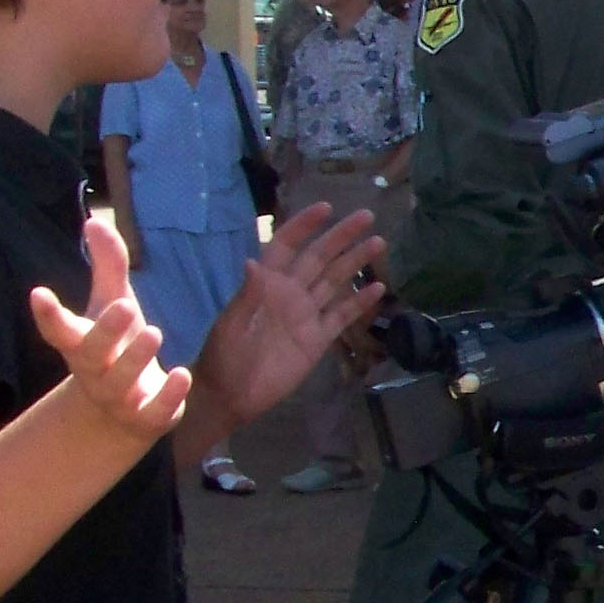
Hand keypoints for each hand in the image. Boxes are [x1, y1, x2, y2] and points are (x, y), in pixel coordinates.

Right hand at [29, 217, 189, 440]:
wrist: (124, 413)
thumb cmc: (117, 345)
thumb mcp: (113, 303)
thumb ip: (107, 265)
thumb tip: (94, 221)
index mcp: (80, 343)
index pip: (57, 330)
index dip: (47, 314)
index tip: (39, 293)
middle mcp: (94, 371)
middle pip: (90, 354)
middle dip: (105, 331)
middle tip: (123, 306)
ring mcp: (118, 398)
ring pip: (121, 381)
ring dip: (136, 358)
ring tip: (154, 333)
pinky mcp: (146, 418)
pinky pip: (155, 411)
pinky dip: (169, 396)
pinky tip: (183, 375)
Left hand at [189, 202, 389, 425]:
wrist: (232, 394)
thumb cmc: (225, 355)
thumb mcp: (232, 323)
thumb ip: (249, 294)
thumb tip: (254, 262)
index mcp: (267, 284)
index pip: (288, 246)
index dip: (304, 225)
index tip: (327, 207)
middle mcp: (290, 293)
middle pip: (319, 258)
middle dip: (341, 236)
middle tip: (367, 215)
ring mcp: (306, 315)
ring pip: (335, 281)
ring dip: (356, 262)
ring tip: (379, 243)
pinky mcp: (317, 339)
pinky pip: (341, 316)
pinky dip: (359, 302)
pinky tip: (378, 289)